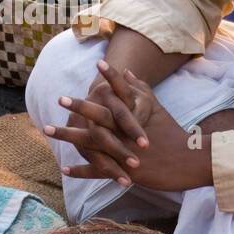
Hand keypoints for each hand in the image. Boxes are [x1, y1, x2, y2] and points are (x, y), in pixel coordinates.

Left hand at [46, 62, 212, 190]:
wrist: (187, 162)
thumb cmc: (171, 133)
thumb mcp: (157, 108)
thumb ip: (139, 88)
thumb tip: (126, 71)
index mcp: (138, 114)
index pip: (123, 92)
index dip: (111, 77)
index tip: (97, 63)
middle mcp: (129, 130)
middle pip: (101, 116)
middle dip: (80, 107)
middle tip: (60, 99)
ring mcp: (126, 150)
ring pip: (93, 142)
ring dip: (68, 136)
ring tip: (47, 129)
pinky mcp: (125, 170)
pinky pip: (99, 171)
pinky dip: (81, 171)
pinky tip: (64, 168)